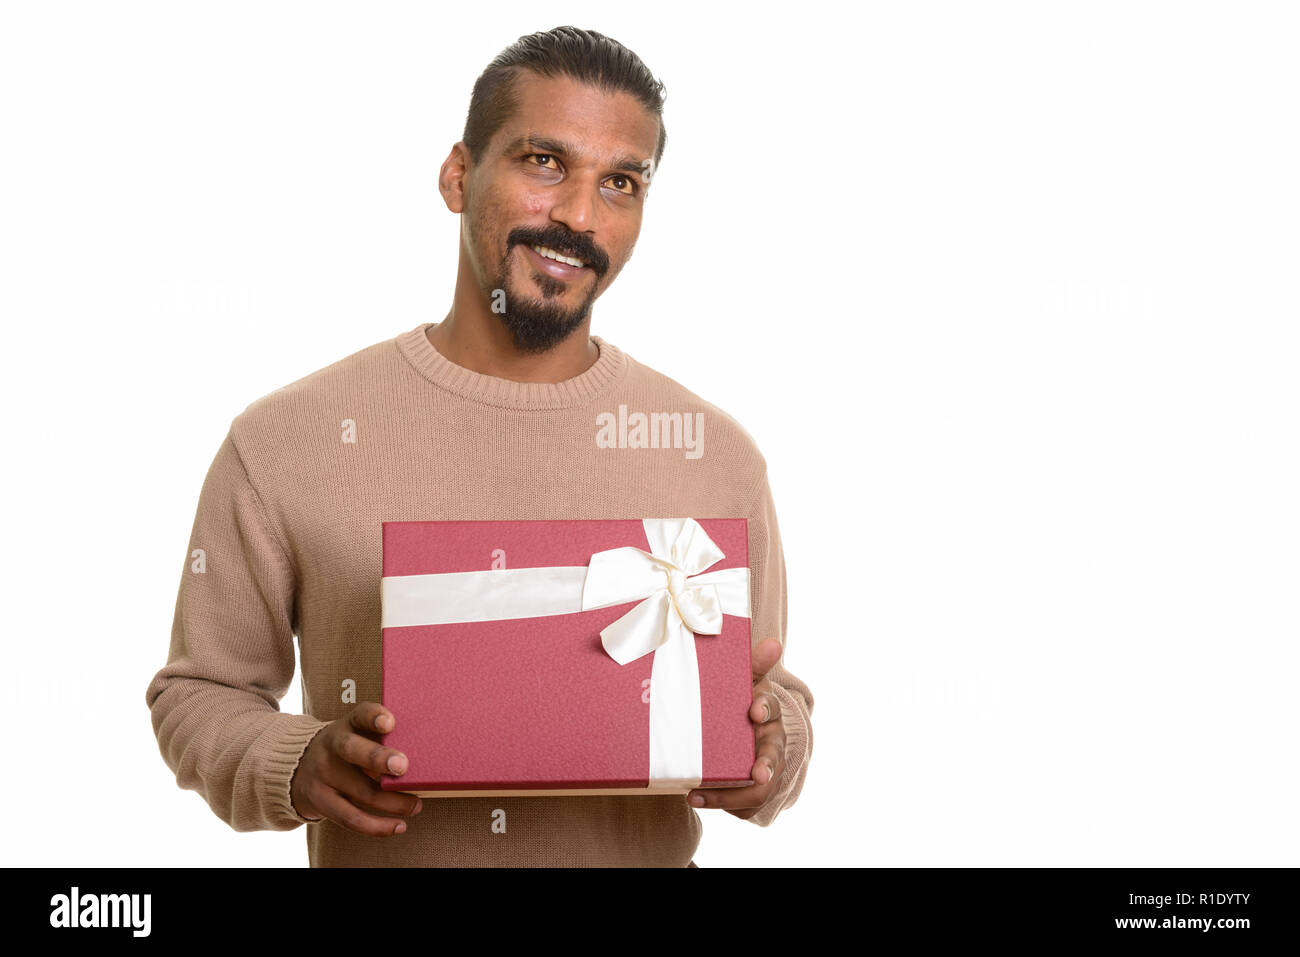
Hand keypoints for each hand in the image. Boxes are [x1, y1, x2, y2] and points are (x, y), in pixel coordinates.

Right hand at [289, 702, 423, 834]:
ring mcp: (324, 775)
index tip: (390, 722)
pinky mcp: (321, 802)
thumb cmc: (347, 750)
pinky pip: (352, 818)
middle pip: (352, 750)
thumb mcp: (357, 735)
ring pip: (361, 791)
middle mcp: (331, 746)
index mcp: (347, 725)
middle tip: (404, 766)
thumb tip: (428, 753)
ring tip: (416, 805)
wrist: (298, 769)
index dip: (373, 717)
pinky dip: (378, 827)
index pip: (359, 715)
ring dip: (394, 802)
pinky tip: (399, 826)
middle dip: (379, 758)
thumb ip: (383, 739)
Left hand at [687, 637, 785, 819]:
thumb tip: (774, 643)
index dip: (764, 708)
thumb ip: (752, 663)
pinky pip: (743, 806)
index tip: (753, 711)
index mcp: (766, 711)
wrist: (732, 731)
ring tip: (697, 795)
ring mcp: (764, 768)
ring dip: (731, 795)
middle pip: (773, 758)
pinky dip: (721, 804)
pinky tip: (695, 798)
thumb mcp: (741, 681)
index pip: (770, 706)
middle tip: (757, 775)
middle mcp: (771, 741)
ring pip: (759, 789)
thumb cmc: (736, 702)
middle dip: (766, 767)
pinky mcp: (752, 790)